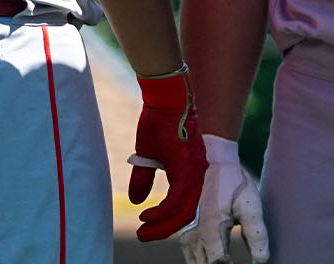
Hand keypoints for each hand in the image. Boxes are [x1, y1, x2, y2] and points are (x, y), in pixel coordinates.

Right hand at [129, 67, 208, 241]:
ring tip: (144, 231)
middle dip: (164, 229)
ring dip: (163, 224)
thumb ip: (144, 177)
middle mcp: (197, 172)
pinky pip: (178, 197)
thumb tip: (136, 199)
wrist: (165, 97)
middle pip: (186, 213)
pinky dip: (162, 211)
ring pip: (184, 209)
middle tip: (144, 236)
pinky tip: (147, 215)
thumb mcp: (148, 155)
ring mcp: (195, 169)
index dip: (166, 221)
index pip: (183, 206)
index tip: (147, 227)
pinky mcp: (188, 165)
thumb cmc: (158, 121)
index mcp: (190, 170)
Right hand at [179, 135, 269, 263]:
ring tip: (225, 259)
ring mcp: (186, 230)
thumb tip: (262, 259)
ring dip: (207, 263)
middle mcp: (194, 233)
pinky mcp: (184, 227)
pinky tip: (211, 255)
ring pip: (194, 260)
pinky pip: (189, 251)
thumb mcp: (250, 205)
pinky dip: (199, 257)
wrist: (211, 160)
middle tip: (233, 261)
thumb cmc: (232, 182)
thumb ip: (256, 234)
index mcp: (211, 229)